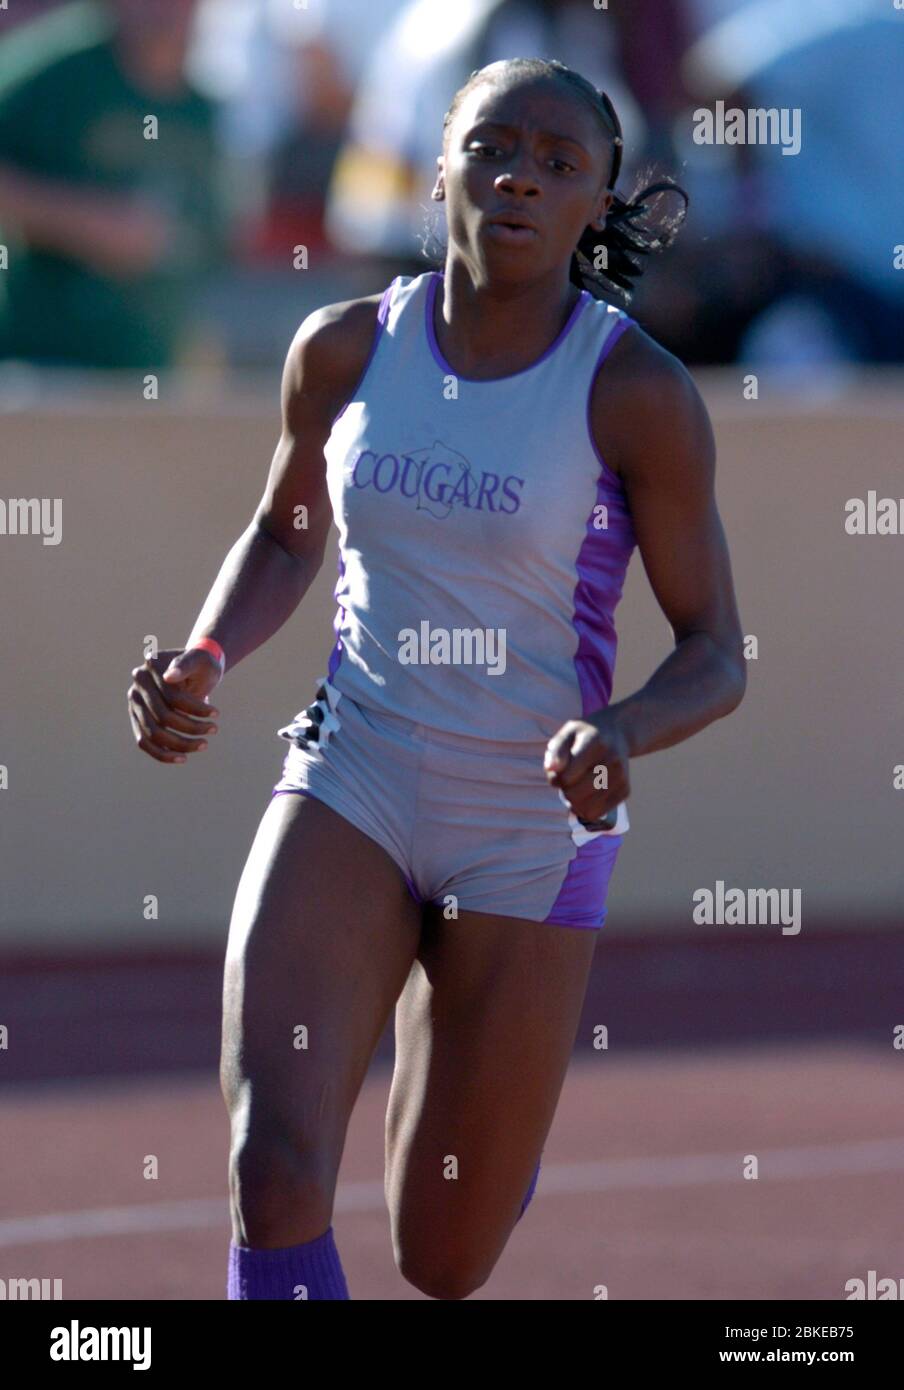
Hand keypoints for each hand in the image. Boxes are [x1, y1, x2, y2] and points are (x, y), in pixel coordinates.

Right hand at [127, 647, 220, 764]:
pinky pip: (144, 742)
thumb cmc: (200, 663)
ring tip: (204, 744)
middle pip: (162, 716)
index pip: (172, 696)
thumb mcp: (200, 659)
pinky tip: (183, 758)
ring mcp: (135, 703)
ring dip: (180, 744)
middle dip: (191, 727)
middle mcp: (138, 685)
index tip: (216, 713)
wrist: (194, 670)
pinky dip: (163, 754)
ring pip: (153, 733)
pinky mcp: (137, 718)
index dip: (195, 708)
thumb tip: (168, 677)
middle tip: (214, 729)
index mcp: (151, 666)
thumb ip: (185, 663)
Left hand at [543, 709, 629, 824]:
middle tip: (567, 779)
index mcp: (595, 742)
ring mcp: (621, 776)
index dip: (556, 777)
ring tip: (576, 786)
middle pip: (574, 794)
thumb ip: (556, 751)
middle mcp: (612, 759)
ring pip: (585, 808)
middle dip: (564, 790)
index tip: (558, 770)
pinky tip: (587, 794)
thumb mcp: (566, 734)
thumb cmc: (583, 737)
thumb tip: (551, 768)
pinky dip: (586, 808)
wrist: (615, 734)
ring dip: (574, 801)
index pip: (567, 776)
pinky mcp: (625, 791)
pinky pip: (596, 814)